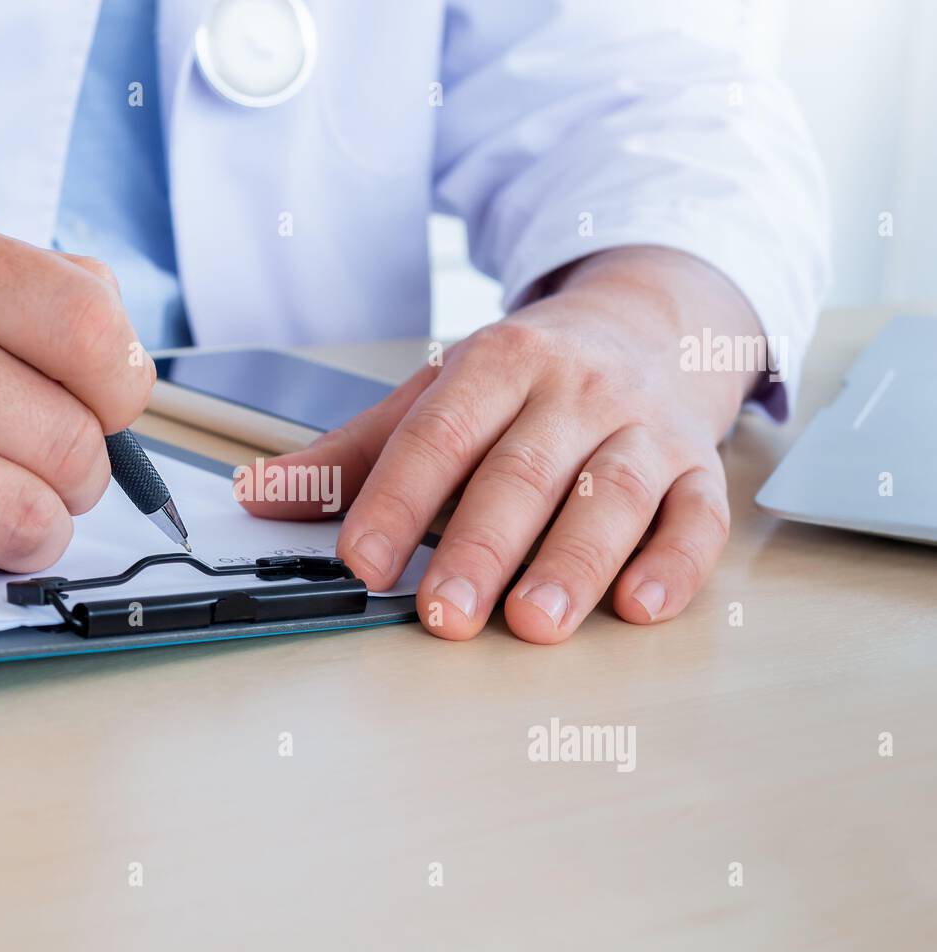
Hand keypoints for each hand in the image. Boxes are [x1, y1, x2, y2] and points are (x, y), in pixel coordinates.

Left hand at [240, 248, 763, 642]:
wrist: (649, 323)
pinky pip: (696, 517)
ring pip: (610, 495)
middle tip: (444, 613)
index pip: (439, 436)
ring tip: (534, 622)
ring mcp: (643, 429)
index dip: (395, 500)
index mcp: (498, 365)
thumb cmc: (530, 376)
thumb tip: (258, 494)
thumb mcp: (439, 394)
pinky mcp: (699, 469)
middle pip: (523, 470)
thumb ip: (354, 453)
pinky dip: (673, 563)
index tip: (359, 562)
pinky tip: (639, 604)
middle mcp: (574, 392)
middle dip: (480, 546)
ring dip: (573, 561)